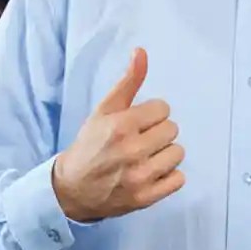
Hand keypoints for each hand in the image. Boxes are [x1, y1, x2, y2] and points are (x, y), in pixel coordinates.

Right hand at [52, 47, 185, 221]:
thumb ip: (128, 81)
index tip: (136, 124)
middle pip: (172, 129)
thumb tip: (142, 51)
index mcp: (121, 125)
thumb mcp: (104, 110)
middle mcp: (132, 150)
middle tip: (138, 141)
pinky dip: (168, 177)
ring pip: (178, 153)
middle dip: (157, 133)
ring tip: (145, 158)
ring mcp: (140, 176)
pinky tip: (150, 174)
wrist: (71, 189)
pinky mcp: (146, 198)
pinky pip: (179, 179)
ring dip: (165, 154)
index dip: (150, 115)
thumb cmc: (90, 145)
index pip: (163, 108)